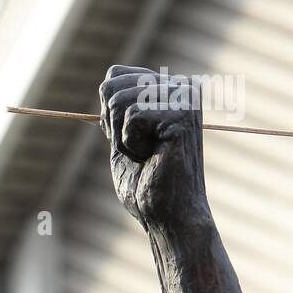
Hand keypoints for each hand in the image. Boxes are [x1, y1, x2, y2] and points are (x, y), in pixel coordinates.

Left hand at [99, 65, 209, 230]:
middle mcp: (183, 85)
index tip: (132, 140)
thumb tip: (108, 81)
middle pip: (112, 85)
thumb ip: (119, 107)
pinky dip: (131, 145)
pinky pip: (131, 117)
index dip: (110, 115)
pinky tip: (154, 158)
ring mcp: (184, 97)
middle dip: (114, 126)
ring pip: (119, 100)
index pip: (115, 75)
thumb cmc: (147, 183)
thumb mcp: (124, 137)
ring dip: (123, 138)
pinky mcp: (181, 114)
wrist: (168, 216)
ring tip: (149, 155)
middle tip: (141, 151)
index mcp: (171, 87)